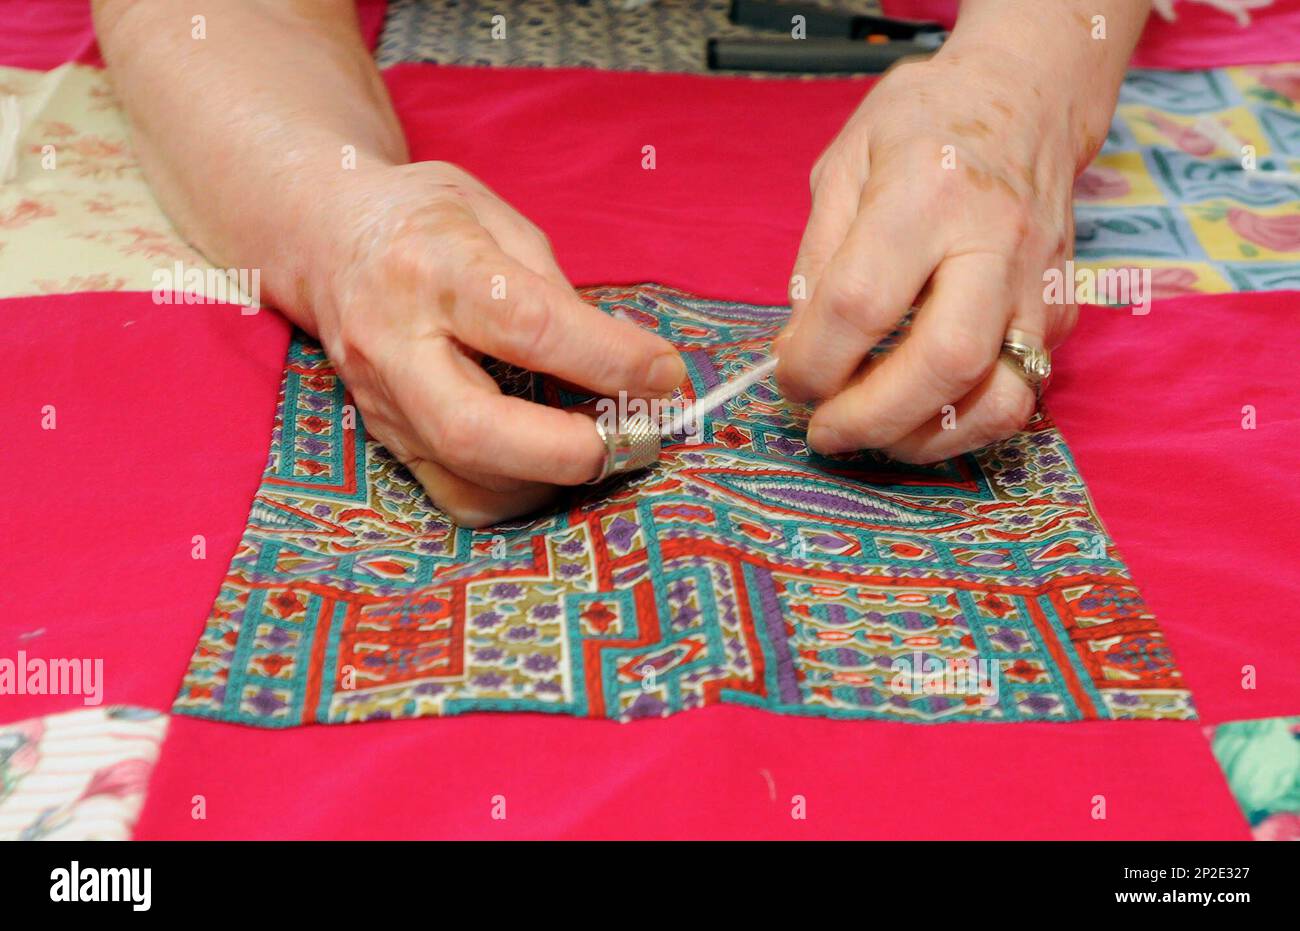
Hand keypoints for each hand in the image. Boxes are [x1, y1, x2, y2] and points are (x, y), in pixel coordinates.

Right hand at [304, 161, 684, 526]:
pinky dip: (517, 491)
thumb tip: (628, 364)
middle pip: (476, 430)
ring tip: (600, 442)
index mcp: (431, 267)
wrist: (324, 236)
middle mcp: (393, 343)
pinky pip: (455, 494)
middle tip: (633, 438)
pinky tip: (548, 459)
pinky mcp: (385, 438)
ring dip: (551, 478)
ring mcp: (381, 401)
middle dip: (569, 450)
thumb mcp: (497, 218)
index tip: (665, 374)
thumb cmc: (424, 219)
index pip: (529, 326)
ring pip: (466, 477)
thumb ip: (556, 290)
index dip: (609, 359)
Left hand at [776, 50, 1087, 463]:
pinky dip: (961, 421)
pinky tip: (918, 410)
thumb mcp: (843, 165)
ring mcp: (1038, 283)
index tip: (790, 379)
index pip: (860, 303)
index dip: (814, 362)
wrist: (1028, 97)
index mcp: (926, 192)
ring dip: (926, 439)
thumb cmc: (923, 125)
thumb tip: (800, 350)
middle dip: (873, 418)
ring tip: (874, 434)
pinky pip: (1018, 392)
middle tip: (826, 432)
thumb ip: (818, 259)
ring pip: (998, 399)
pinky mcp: (1062, 313)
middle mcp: (995, 242)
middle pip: (944, 363)